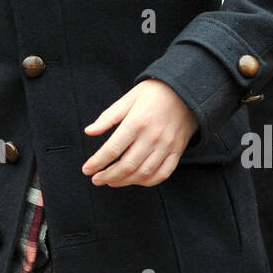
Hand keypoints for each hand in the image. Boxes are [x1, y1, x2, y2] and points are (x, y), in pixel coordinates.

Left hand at [81, 79, 198, 186]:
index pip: (113, 149)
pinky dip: (147, 182)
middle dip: (108, 176)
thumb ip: (108, 117)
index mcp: (137, 122)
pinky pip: (163, 173)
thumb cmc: (154, 93)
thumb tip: (89, 131)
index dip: (97, 162)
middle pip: (127, 165)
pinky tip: (135, 180)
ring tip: (111, 182)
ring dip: (124, 182)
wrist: (186, 90)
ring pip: (143, 173)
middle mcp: (152, 136)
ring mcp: (166, 146)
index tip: (86, 169)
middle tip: (96, 179)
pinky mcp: (177, 151)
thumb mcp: (128, 98)